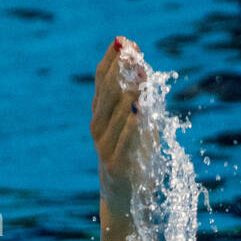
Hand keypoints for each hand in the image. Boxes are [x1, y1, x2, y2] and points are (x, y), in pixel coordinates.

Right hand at [90, 36, 145, 217]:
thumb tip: (143, 69)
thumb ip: (139, 101)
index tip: (124, 40)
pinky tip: (138, 110)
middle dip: (120, 70)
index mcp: (100, 113)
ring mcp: (103, 146)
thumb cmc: (134, 158)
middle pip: (106, 93)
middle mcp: (97, 127)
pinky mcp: (114, 165)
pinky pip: (123, 142)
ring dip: (126, 93)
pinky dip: (130, 126)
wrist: (125, 200)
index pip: (102, 80)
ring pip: (112, 115)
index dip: (112, 59)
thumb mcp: (138, 125)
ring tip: (137, 75)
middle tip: (132, 52)